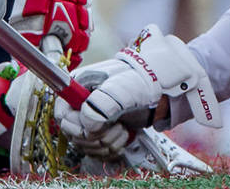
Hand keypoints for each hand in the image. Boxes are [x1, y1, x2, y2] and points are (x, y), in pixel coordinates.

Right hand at [55, 25, 219, 156]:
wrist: (168, 90)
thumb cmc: (148, 80)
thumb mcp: (126, 87)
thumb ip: (103, 103)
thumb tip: (87, 124)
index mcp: (81, 85)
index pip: (61, 111)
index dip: (72, 125)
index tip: (91, 130)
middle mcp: (83, 100)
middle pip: (72, 131)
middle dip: (94, 137)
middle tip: (116, 130)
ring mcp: (94, 116)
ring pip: (86, 143)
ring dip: (105, 144)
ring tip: (124, 132)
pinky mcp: (106, 129)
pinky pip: (98, 148)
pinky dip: (111, 149)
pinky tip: (125, 138)